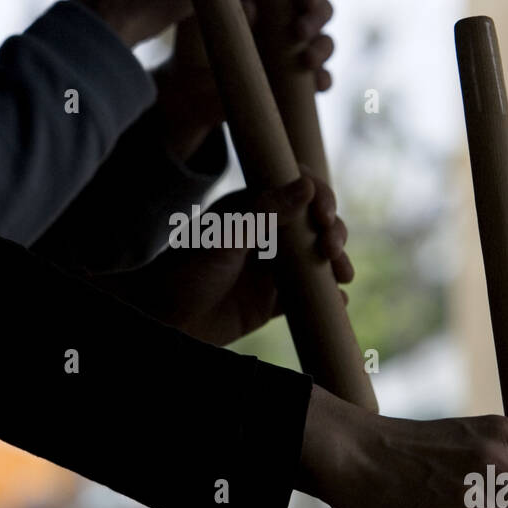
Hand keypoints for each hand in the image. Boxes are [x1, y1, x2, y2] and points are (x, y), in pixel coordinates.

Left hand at [115, 172, 350, 345]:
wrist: (163, 322)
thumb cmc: (184, 273)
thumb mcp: (225, 238)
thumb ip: (264, 211)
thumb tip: (306, 185)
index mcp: (251, 210)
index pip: (295, 189)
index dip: (319, 196)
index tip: (325, 215)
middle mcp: (265, 236)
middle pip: (313, 225)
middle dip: (332, 232)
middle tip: (331, 250)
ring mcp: (269, 270)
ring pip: (315, 259)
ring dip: (335, 263)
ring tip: (344, 275)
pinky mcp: (270, 303)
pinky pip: (307, 298)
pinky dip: (327, 298)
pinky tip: (339, 302)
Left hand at [153, 0, 335, 159]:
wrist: (189, 94)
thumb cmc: (193, 50)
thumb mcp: (201, 24)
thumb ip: (223, 8)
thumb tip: (251, 6)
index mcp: (265, 0)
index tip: (305, 0)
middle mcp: (285, 23)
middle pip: (320, 10)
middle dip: (318, 17)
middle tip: (300, 31)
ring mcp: (293, 53)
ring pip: (326, 41)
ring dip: (323, 47)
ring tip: (307, 60)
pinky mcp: (295, 84)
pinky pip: (321, 78)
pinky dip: (324, 80)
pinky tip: (319, 85)